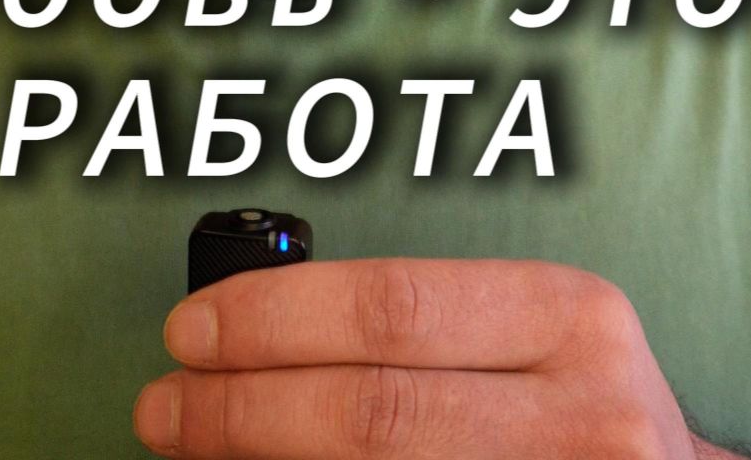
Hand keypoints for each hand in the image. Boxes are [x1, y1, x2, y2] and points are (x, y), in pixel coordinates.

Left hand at [133, 257, 700, 456]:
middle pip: (373, 410)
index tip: (189, 330)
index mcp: (569, 316)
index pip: (393, 304)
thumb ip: (418, 329)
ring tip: (193, 451)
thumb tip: (246, 334)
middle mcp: (587, 414)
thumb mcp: (528, 340)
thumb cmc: (572, 412)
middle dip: (242, 409)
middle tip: (164, 406)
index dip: (274, 319)